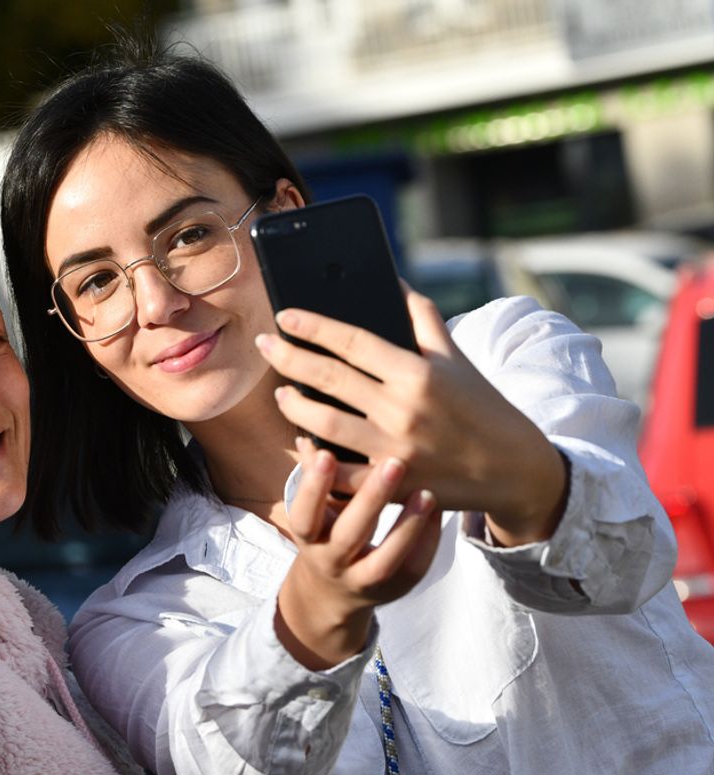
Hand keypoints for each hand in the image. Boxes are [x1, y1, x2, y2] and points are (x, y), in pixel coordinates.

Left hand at [255, 287, 566, 545]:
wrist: (515, 469)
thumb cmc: (481, 406)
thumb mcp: (457, 358)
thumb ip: (423, 318)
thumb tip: (395, 280)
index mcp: (418, 372)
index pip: (352, 341)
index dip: (312, 325)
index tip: (284, 315)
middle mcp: (403, 409)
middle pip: (329, 378)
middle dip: (288, 358)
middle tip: (264, 344)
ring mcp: (395, 450)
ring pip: (323, 425)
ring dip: (294, 406)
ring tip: (282, 393)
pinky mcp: (392, 487)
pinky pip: (338, 475)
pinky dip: (314, 460)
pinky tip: (302, 443)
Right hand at [275, 441, 440, 669]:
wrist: (335, 591)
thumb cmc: (327, 533)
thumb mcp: (315, 511)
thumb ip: (314, 477)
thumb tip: (309, 437)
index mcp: (309, 538)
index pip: (304, 515)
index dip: (313, 488)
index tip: (326, 453)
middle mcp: (332, 563)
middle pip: (349, 535)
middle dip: (371, 499)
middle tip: (394, 462)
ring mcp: (364, 580)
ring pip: (386, 559)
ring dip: (407, 525)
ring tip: (428, 493)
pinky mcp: (396, 589)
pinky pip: (414, 566)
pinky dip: (428, 539)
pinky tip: (440, 511)